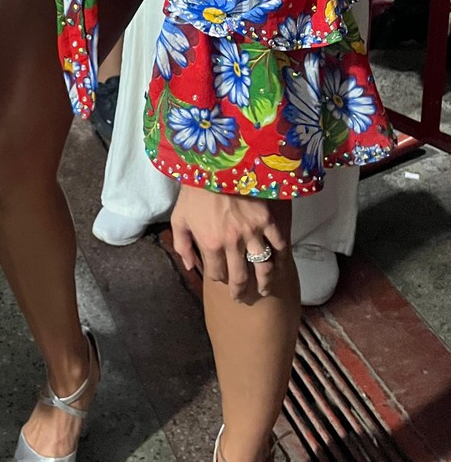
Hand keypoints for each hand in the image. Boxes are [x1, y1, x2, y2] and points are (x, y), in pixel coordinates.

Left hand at [171, 185, 290, 300]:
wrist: (213, 165)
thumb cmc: (194, 191)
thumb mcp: (179, 218)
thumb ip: (182, 245)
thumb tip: (189, 266)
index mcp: (210, 244)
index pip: (217, 274)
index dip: (219, 279)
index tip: (221, 279)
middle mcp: (233, 243)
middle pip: (241, 277)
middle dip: (241, 291)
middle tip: (242, 296)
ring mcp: (252, 232)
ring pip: (264, 267)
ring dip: (265, 283)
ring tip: (264, 289)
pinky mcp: (267, 219)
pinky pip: (279, 244)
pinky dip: (281, 257)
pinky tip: (280, 264)